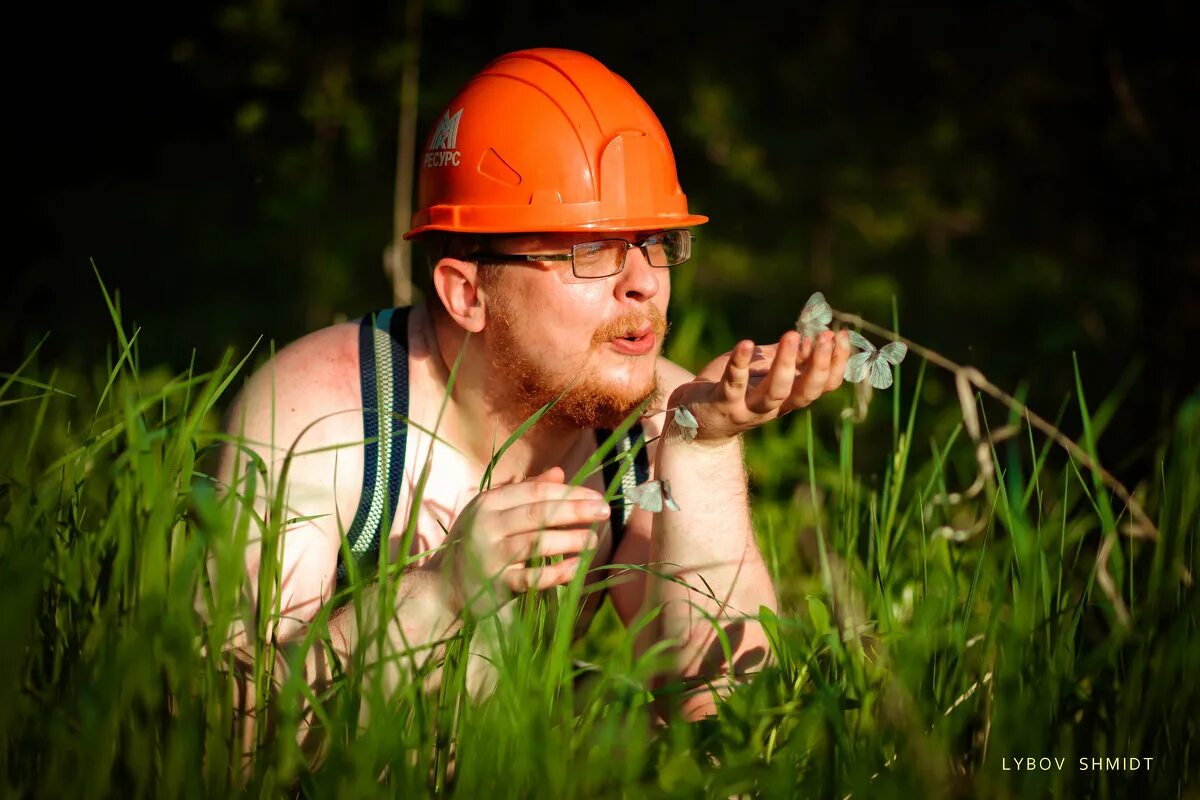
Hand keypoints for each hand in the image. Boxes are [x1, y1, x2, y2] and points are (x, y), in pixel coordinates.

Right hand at [439, 466, 610, 615]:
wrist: (442, 588)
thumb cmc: (474, 545)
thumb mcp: (493, 514)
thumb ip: (525, 493)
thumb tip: (560, 473)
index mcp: (488, 503)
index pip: (534, 492)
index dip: (568, 492)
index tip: (596, 496)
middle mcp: (487, 526)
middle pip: (539, 514)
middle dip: (576, 510)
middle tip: (605, 511)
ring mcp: (490, 556)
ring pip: (538, 543)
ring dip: (571, 540)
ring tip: (594, 540)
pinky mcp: (496, 585)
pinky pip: (533, 577)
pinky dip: (558, 572)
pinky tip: (577, 567)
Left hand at [669, 329, 850, 443]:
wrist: (692, 419)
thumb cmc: (732, 389)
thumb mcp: (763, 370)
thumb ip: (787, 358)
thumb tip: (814, 337)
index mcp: (788, 399)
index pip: (823, 387)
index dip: (837, 364)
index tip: (843, 335)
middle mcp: (772, 408)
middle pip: (805, 393)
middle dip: (819, 365)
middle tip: (827, 336)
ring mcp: (746, 409)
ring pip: (774, 392)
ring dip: (786, 365)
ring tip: (793, 336)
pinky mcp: (721, 403)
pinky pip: (732, 384)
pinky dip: (740, 364)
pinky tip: (747, 344)